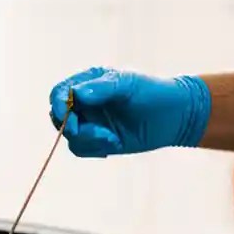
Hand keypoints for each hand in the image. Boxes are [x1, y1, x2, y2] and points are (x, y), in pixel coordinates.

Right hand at [48, 67, 210, 156]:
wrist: (176, 116)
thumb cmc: (153, 93)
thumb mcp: (128, 86)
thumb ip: (101, 88)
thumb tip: (76, 94)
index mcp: (87, 83)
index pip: (60, 92)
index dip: (57, 103)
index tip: (64, 114)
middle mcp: (84, 103)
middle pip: (58, 116)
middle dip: (72, 126)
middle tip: (95, 133)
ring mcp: (90, 123)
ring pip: (70, 136)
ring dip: (89, 140)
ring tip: (112, 138)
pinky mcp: (97, 141)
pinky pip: (81, 149)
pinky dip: (94, 149)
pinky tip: (114, 143)